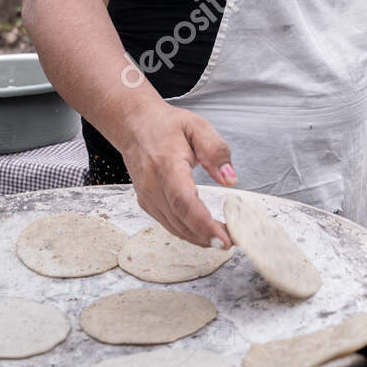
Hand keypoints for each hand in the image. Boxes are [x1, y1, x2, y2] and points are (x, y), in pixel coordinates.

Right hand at [120, 106, 236, 246]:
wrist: (134, 125)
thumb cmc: (165, 125)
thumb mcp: (197, 127)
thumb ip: (216, 151)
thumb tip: (229, 178)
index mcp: (167, 165)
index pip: (185, 202)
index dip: (204, 224)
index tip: (224, 238)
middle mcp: (153, 185)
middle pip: (180, 221)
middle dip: (207, 236)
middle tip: (232, 241)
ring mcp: (147, 197)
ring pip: (175, 227)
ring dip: (199, 238)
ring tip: (223, 238)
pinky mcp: (147, 203)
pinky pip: (169, 224)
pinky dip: (188, 232)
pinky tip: (204, 232)